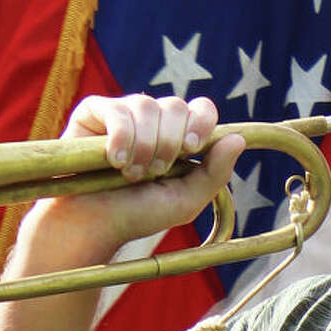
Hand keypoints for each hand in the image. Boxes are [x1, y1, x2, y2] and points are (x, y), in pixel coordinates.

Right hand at [11, 91, 243, 279]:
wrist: (92, 225)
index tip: (191, 148)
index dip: (200, 122)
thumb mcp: (185, 200)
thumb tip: (238, 138)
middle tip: (155, 173)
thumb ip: (214, 173)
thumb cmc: (137, 214)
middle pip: (175, 105)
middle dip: (169, 143)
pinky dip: (120, 138)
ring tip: (131, 174)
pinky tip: (114, 161)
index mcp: (177, 136)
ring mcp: (123, 112)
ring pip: (147, 106)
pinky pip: (116, 109)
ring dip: (144, 146)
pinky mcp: (94, 112)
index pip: (200, 109)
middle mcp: (152, 120)